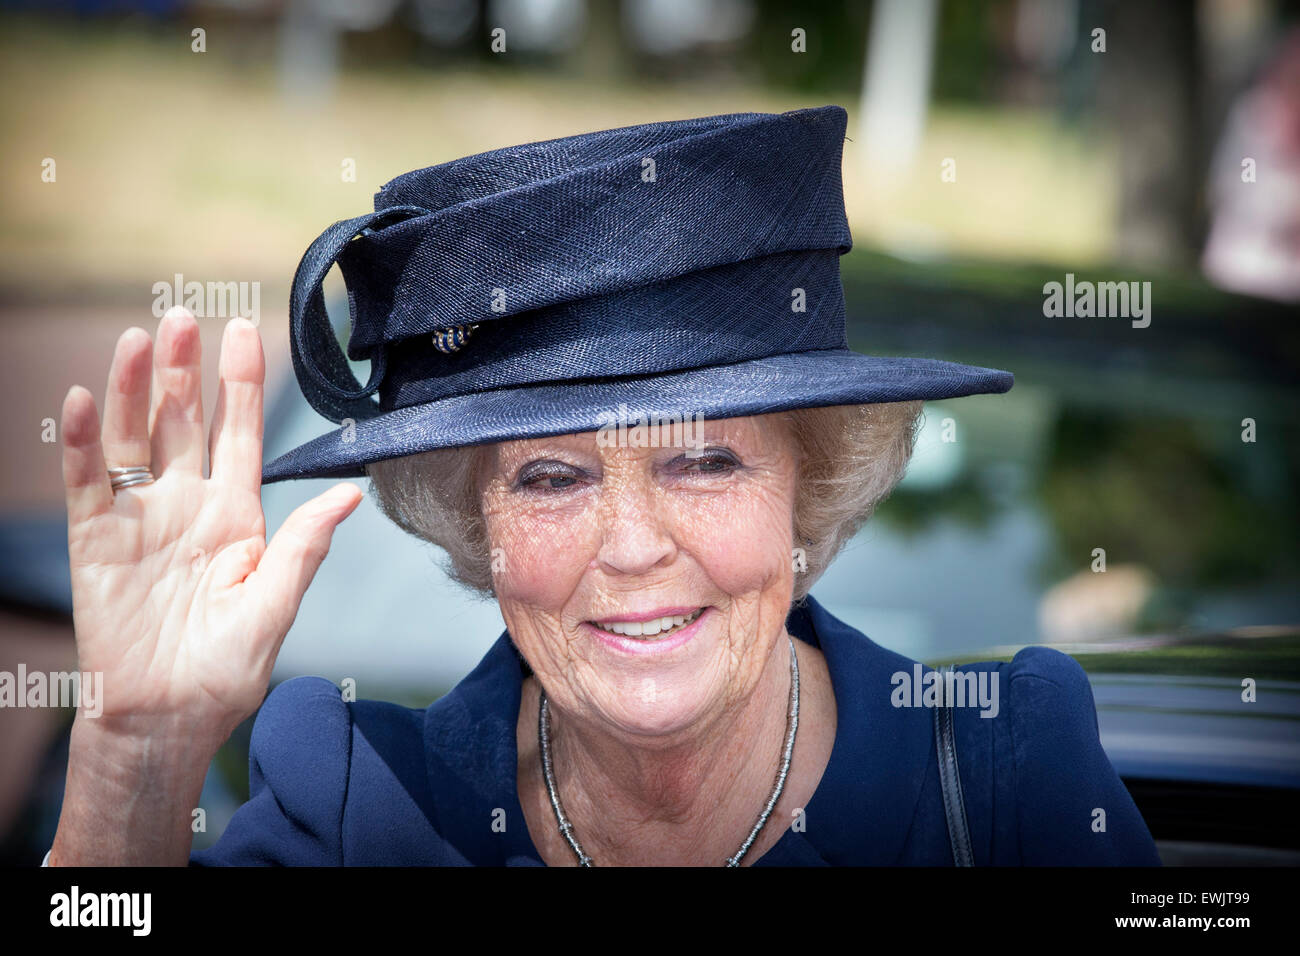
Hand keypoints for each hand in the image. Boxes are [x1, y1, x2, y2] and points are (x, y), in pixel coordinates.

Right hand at [60, 306, 361, 744]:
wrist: (167, 719)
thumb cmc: (226, 670)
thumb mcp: (275, 605)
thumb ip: (305, 546)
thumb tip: (350, 493)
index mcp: (237, 517)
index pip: (240, 435)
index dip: (242, 384)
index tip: (247, 331)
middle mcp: (187, 506)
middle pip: (185, 423)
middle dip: (186, 371)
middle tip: (185, 317)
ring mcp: (140, 519)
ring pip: (135, 438)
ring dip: (133, 389)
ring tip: (141, 338)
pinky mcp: (95, 541)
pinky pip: (88, 482)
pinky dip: (83, 443)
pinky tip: (82, 401)